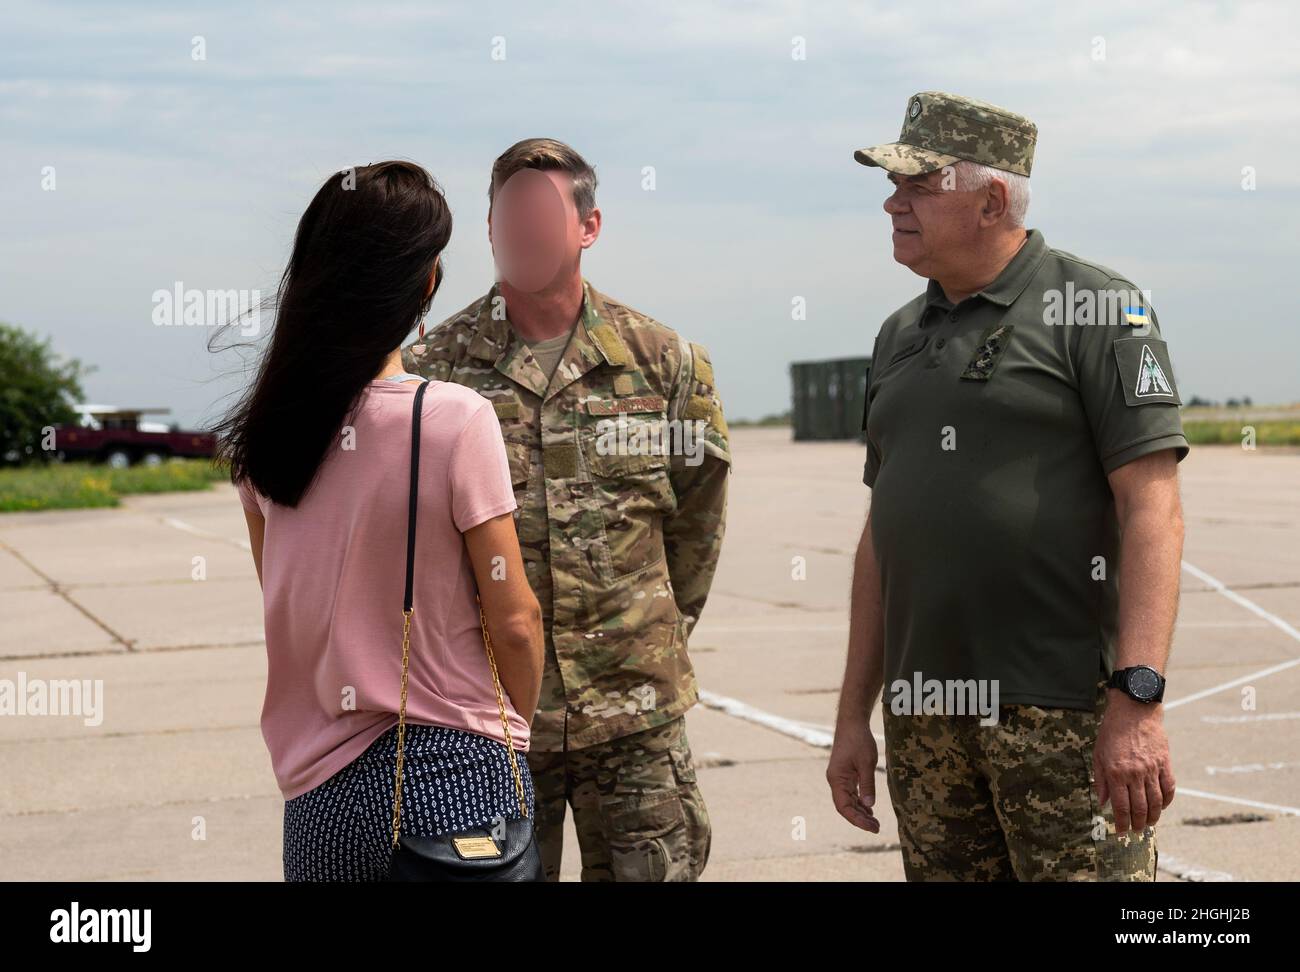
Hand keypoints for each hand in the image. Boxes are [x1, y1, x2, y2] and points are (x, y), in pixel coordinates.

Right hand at [827, 721, 880, 832]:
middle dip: (860, 819)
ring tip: (875, 823)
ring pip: (848, 801)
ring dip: (860, 813)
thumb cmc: (858, 740)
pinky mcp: (845, 775)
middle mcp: (835, 780)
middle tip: (877, 828)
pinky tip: (869, 810)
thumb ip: (867, 784)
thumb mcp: (866, 763)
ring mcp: (839, 778)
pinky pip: (850, 793)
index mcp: (837, 779)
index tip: (871, 827)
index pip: (844, 806)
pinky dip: (859, 803)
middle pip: (845, 806)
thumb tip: (869, 806)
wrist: (852, 723)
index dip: (857, 819)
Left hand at [1093, 691, 1175, 832]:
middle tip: (1136, 832)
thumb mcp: (1098, 754)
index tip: (1121, 832)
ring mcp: (1152, 769)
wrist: (1134, 710)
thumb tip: (1103, 802)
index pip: (1121, 806)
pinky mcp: (1165, 763)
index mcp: (1116, 773)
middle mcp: (1134, 774)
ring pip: (1156, 801)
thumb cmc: (1111, 731)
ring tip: (1149, 824)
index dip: (1122, 823)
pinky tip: (1162, 807)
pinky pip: (1169, 788)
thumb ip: (1101, 780)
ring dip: (1153, 817)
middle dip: (1138, 824)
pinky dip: (1166, 801)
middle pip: (1140, 808)